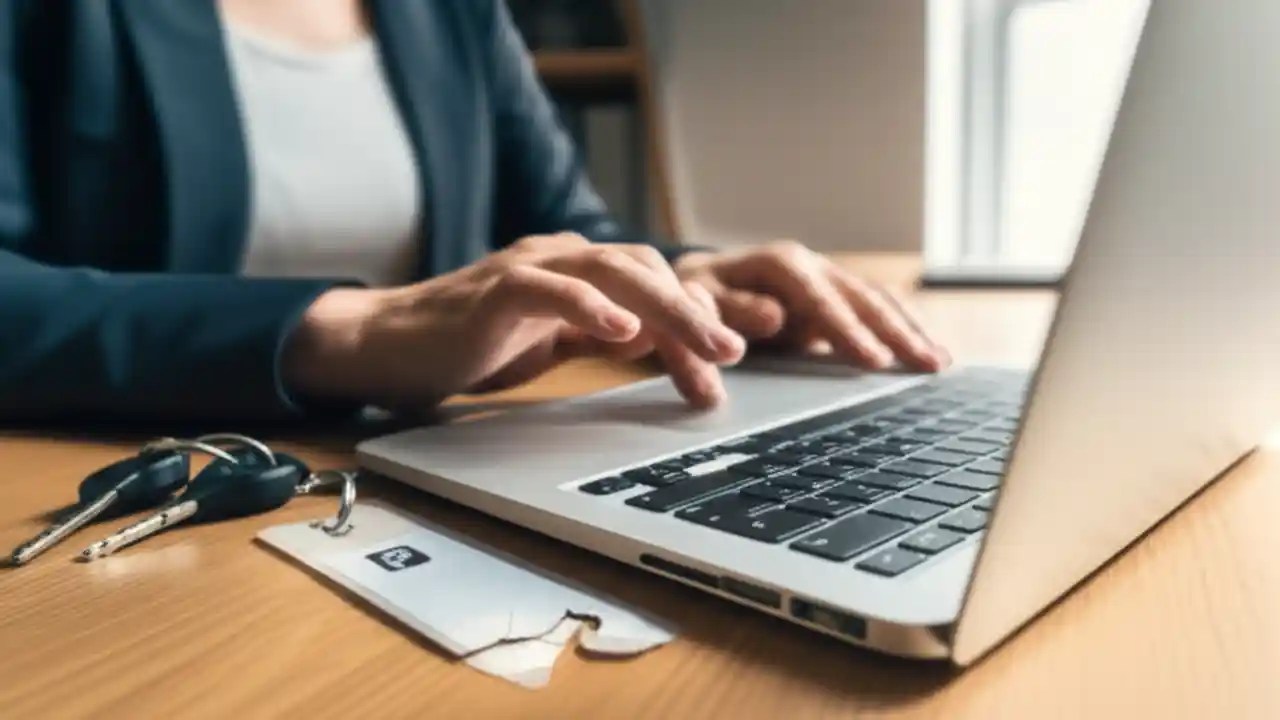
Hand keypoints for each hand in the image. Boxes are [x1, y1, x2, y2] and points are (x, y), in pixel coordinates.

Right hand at [283, 233, 745, 409]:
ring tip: (705, 344)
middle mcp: (560, 259)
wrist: (388, 346)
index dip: (693, 322)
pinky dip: (590, 306)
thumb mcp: (551, 344)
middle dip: (696, 313)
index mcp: (578, 273)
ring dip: (667, 309)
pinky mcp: (494, 291)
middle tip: (735, 354)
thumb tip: (660, 345)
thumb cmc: (469, 346)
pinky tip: (623, 332)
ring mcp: (528, 269)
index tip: (724, 368)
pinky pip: (551, 289)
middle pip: (645, 270)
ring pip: (613, 272)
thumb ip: (600, 337)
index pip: (653, 286)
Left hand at [673, 241, 950, 370]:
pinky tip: (932, 352)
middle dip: (896, 332)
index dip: (847, 329)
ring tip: (941, 363)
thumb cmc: (692, 295)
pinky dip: (905, 329)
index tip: (872, 360)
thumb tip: (773, 318)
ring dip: (910, 331)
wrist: (696, 281)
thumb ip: (725, 311)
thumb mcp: (694, 301)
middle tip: (926, 366)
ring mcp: (828, 280)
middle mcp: (811, 266)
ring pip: (877, 302)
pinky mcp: (837, 298)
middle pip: (860, 298)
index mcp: (778, 264)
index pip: (819, 298)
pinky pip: (877, 311)